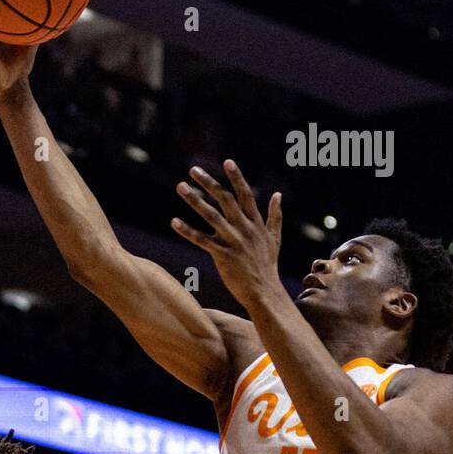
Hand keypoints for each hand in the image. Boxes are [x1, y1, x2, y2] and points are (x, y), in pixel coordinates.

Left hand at [171, 159, 283, 309]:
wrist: (265, 291)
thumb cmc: (267, 265)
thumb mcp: (275, 238)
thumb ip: (275, 215)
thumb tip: (278, 195)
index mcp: (256, 223)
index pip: (245, 195)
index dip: (237, 177)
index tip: (227, 161)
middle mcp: (245, 228)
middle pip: (225, 199)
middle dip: (209, 183)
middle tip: (193, 169)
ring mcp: (234, 241)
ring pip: (211, 215)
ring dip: (194, 200)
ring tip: (180, 186)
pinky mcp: (223, 255)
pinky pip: (202, 240)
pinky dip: (187, 231)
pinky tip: (174, 222)